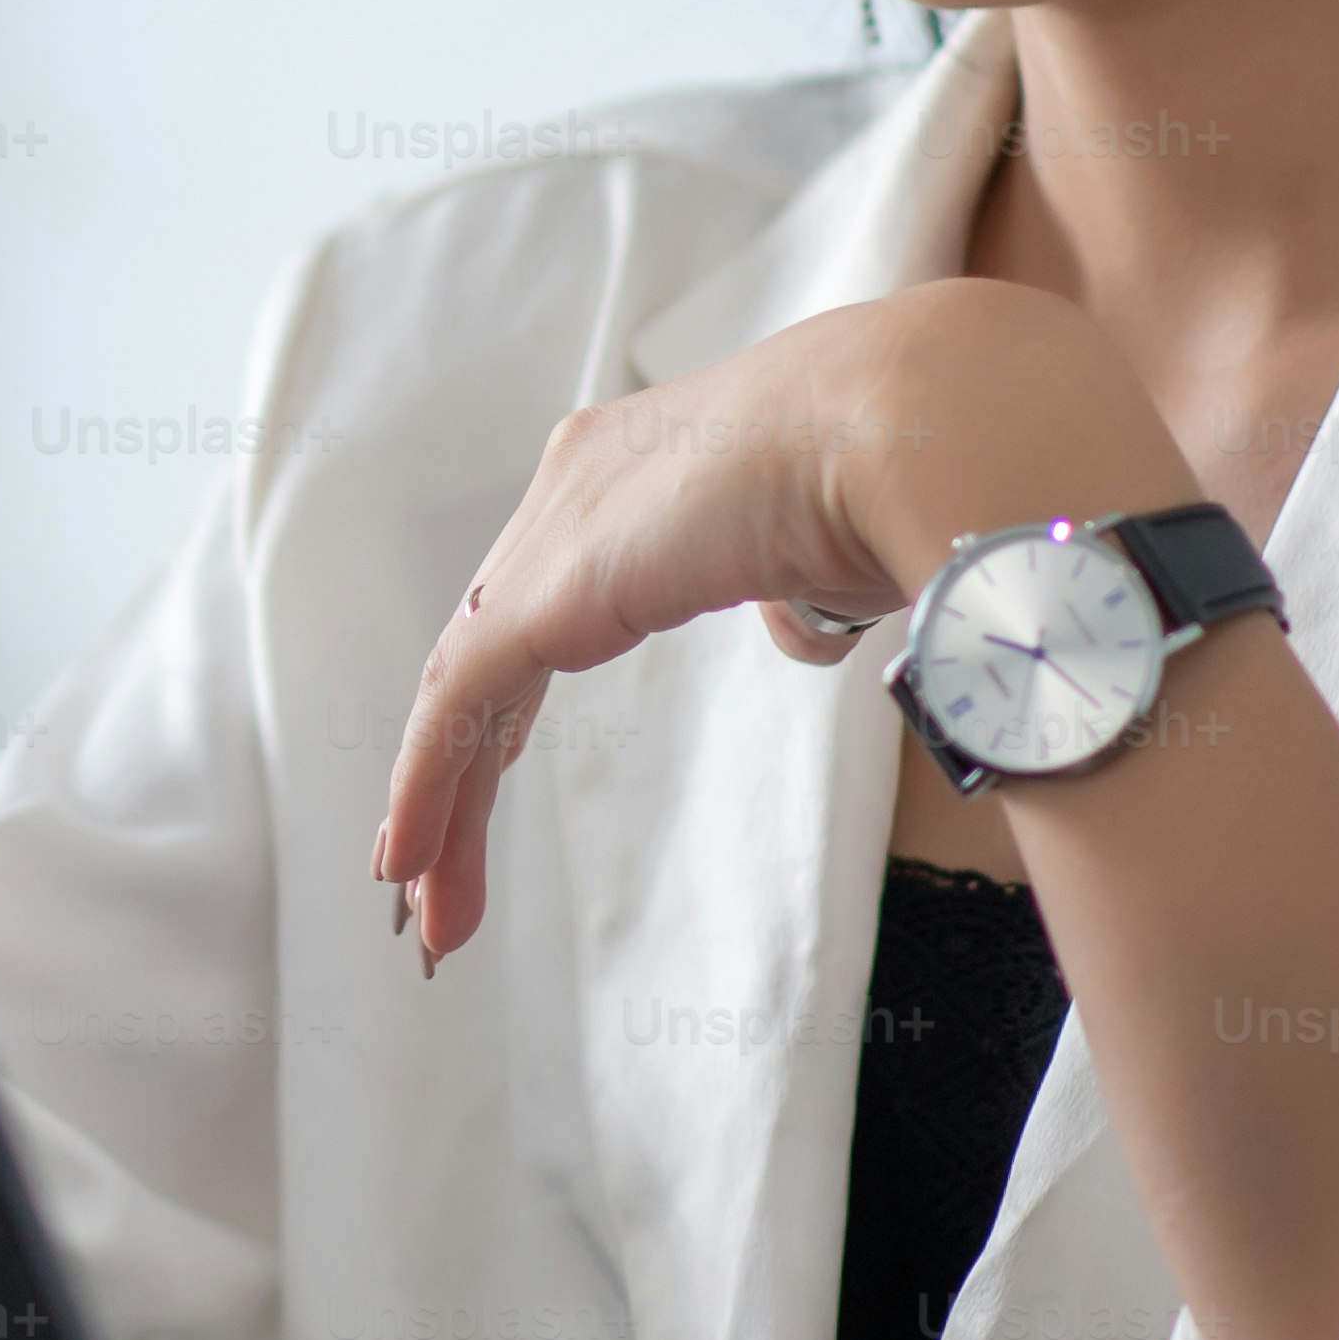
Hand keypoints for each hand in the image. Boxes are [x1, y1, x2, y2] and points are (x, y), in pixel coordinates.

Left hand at [374, 279, 1169, 968]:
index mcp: (650, 462)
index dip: (515, 696)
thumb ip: (796, 587)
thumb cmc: (922, 473)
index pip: (553, 594)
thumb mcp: (842, 545)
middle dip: (462, 765)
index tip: (496, 771)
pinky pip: (463, 706)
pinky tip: (412, 866)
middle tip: (433, 870)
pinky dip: (432, 791)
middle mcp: (583, 482)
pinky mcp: (547, 590)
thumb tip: (792, 629)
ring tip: (428, 914)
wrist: (926, 425)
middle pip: (495, 649)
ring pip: (469, 691)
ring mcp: (559, 531)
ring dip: (444, 808)